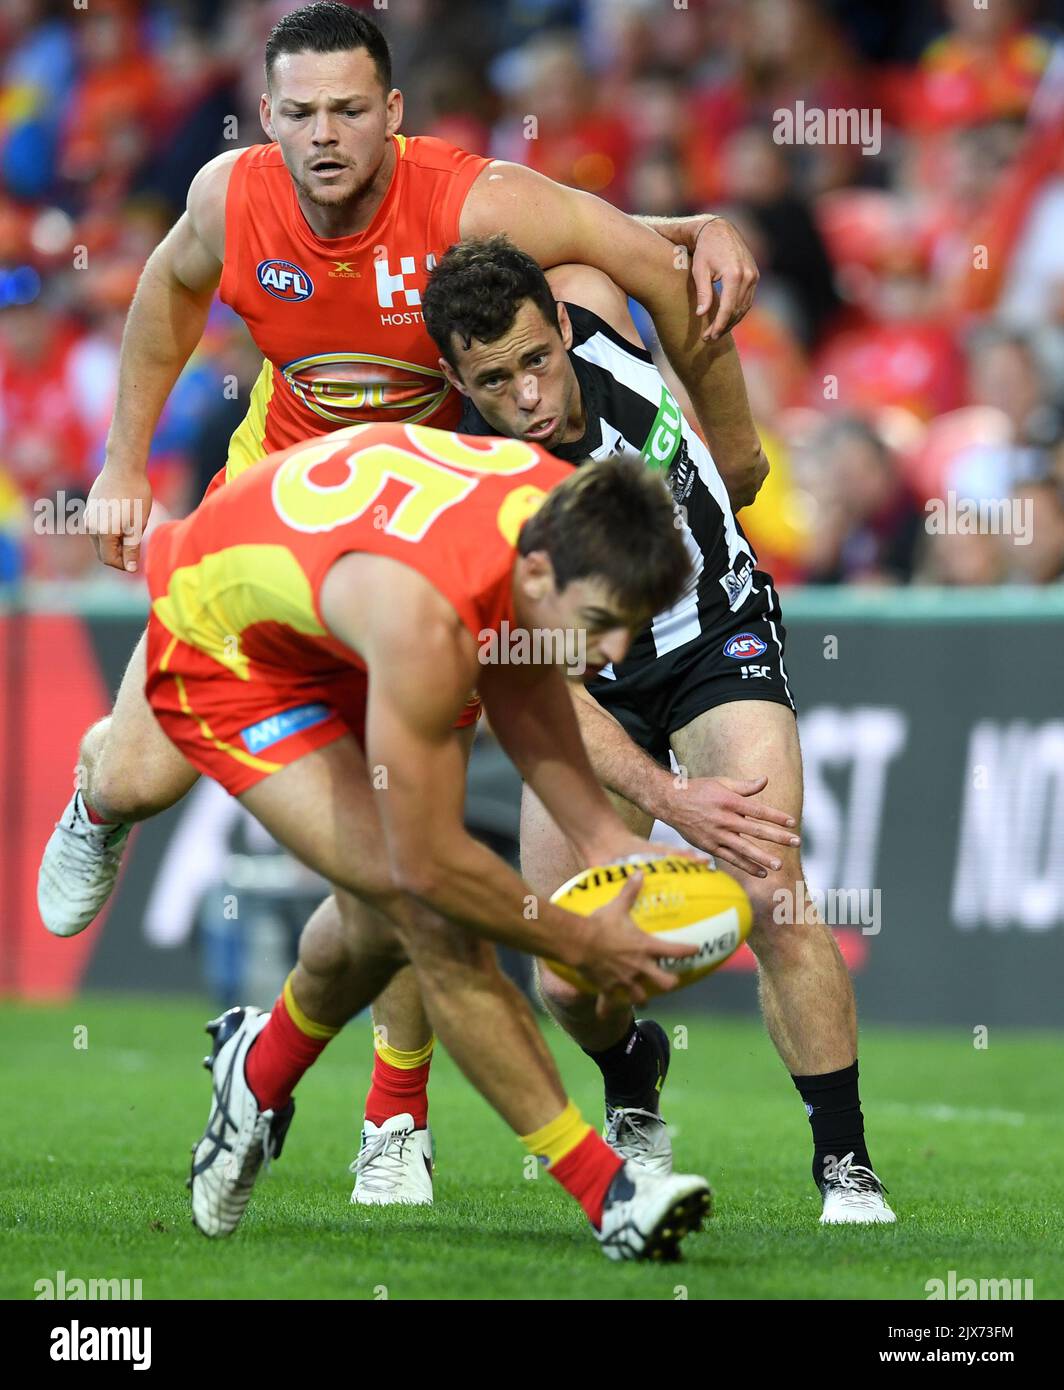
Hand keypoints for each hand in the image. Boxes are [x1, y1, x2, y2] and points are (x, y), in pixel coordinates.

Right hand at [85, 460, 152, 572]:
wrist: (124, 467)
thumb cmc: (135, 496)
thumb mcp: (137, 526)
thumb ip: (132, 549)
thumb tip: (130, 569)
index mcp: (102, 532)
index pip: (109, 560)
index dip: (124, 564)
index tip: (136, 560)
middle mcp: (90, 526)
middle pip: (102, 552)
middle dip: (118, 555)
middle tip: (136, 547)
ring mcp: (88, 516)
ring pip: (99, 541)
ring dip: (114, 544)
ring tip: (132, 530)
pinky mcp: (90, 508)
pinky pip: (97, 528)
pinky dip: (109, 532)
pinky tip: (124, 520)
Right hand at [575, 873, 697, 1015]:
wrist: (578, 943)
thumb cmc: (599, 924)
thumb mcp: (616, 907)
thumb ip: (630, 892)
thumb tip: (639, 872)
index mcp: (645, 947)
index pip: (675, 951)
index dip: (689, 951)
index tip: (697, 950)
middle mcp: (640, 967)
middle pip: (666, 982)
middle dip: (671, 982)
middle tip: (671, 979)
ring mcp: (625, 980)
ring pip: (642, 997)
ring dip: (643, 997)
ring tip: (643, 996)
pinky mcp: (609, 988)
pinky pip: (611, 1004)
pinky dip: (609, 1007)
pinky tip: (606, 1011)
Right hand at [662, 774, 798, 877]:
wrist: (670, 802)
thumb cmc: (699, 790)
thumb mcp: (721, 783)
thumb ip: (745, 786)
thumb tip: (765, 780)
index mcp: (729, 801)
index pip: (758, 810)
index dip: (776, 817)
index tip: (792, 823)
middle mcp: (724, 819)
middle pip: (755, 830)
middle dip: (777, 837)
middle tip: (796, 842)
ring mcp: (716, 834)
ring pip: (743, 848)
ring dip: (762, 857)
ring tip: (779, 865)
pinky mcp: (709, 846)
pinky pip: (731, 858)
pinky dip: (746, 866)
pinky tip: (761, 872)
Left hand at [692, 217, 758, 340]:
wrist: (719, 230)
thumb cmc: (705, 250)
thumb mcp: (699, 270)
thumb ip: (703, 292)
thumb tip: (702, 314)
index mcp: (734, 274)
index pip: (728, 308)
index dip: (719, 325)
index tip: (709, 336)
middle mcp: (748, 275)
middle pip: (737, 310)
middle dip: (724, 326)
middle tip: (710, 337)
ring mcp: (754, 275)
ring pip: (745, 307)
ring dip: (732, 321)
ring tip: (717, 331)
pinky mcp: (755, 276)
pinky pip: (748, 300)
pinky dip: (738, 311)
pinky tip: (727, 319)